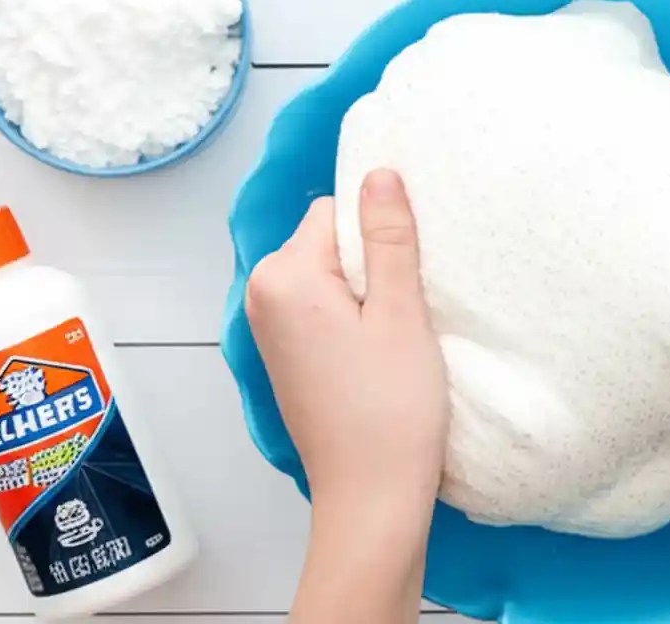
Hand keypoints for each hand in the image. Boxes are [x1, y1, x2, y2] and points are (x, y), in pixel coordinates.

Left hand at [245, 170, 448, 505]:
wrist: (370, 498)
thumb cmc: (390, 410)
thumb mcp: (401, 312)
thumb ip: (388, 236)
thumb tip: (379, 171)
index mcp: (283, 277)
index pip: (336, 211)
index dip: (380, 236)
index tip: (407, 280)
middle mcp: (262, 296)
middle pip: (330, 241)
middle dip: (373, 264)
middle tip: (405, 314)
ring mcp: (270, 329)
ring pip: (331, 275)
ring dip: (368, 293)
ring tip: (394, 339)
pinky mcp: (286, 355)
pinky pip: (324, 308)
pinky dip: (355, 319)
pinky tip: (379, 356)